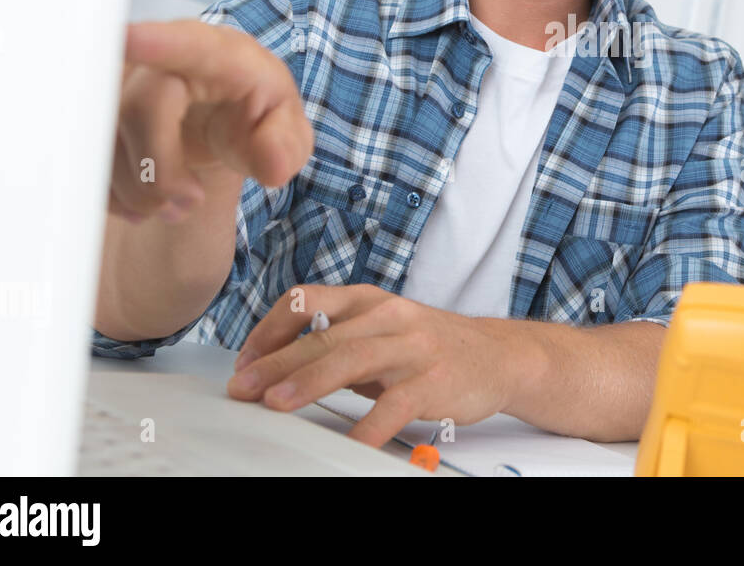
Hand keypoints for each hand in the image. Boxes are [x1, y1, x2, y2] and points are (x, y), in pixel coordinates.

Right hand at [109, 20, 312, 223]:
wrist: (221, 116)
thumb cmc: (254, 115)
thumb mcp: (285, 132)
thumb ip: (285, 146)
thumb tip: (273, 164)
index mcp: (219, 56)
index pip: (187, 46)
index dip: (157, 42)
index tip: (129, 38)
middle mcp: (163, 60)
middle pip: (137, 110)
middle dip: (159, 171)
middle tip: (190, 202)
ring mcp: (122, 83)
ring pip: (103, 138)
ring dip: (137, 189)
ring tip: (175, 207)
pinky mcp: (97, 111)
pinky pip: (85, 155)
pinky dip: (113, 192)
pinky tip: (145, 203)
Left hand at [226, 284, 523, 446]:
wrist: (500, 355)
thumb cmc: (431, 345)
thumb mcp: (383, 328)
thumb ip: (339, 340)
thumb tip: (276, 369)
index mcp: (369, 300)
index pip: (305, 300)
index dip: (269, 329)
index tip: (245, 360)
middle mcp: (389, 316)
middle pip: (323, 334)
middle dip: (276, 362)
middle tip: (243, 387)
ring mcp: (412, 347)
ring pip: (351, 359)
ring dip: (308, 382)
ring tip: (276, 403)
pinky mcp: (433, 381)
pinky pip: (393, 406)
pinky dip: (367, 427)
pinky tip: (348, 442)